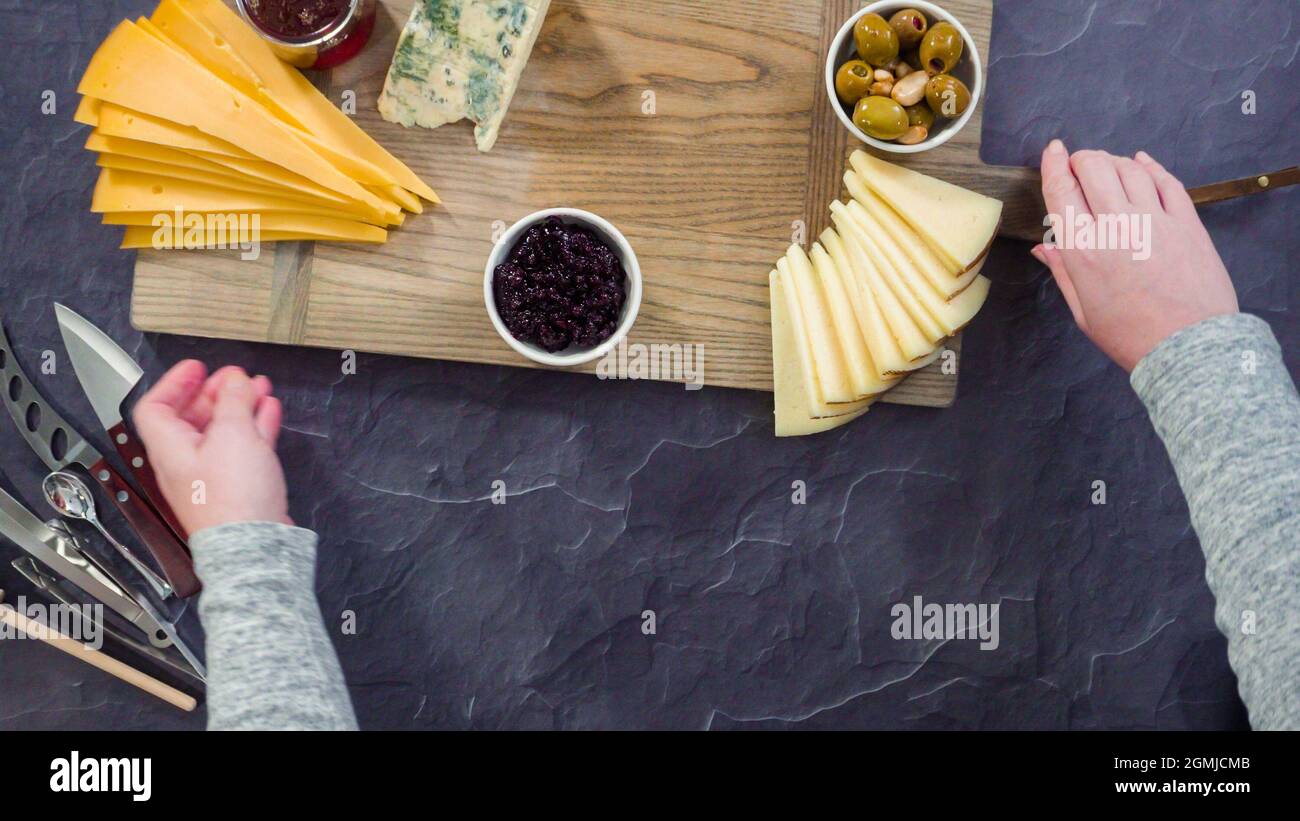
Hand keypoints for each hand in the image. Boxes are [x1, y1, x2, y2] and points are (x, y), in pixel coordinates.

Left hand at [133, 360, 292, 535]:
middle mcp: (186, 462)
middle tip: (234, 377)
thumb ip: (234, 401)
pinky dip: (254, 426)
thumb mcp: (233, 434)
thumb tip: (235, 382)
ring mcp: (212, 474)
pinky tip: (267, 413)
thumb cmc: (232, 500)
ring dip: (238, 406)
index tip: (196, 368)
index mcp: (170, 448)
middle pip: (191, 417)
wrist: (255, 543)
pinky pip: (242, 446)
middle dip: (214, 392)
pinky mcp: (237, 485)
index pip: (156, 407)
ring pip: (221, 430)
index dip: (174, 383)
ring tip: (257, 388)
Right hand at [1032, 140, 1238, 371]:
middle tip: (1080, 163)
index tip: (1052, 151)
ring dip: (1113, 160)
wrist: (1187, 347)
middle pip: (1094, 168)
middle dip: (1082, 158)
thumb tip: (1043, 249)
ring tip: (1108, 166)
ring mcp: (1154, 221)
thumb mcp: (1084, 311)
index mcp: (1083, 252)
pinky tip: (1142, 163)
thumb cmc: (1132, 336)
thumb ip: (1063, 272)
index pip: (1061, 191)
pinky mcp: (1186, 222)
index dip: (1053, 164)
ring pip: (1128, 169)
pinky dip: (1150, 166)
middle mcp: (1116, 228)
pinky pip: (1166, 180)